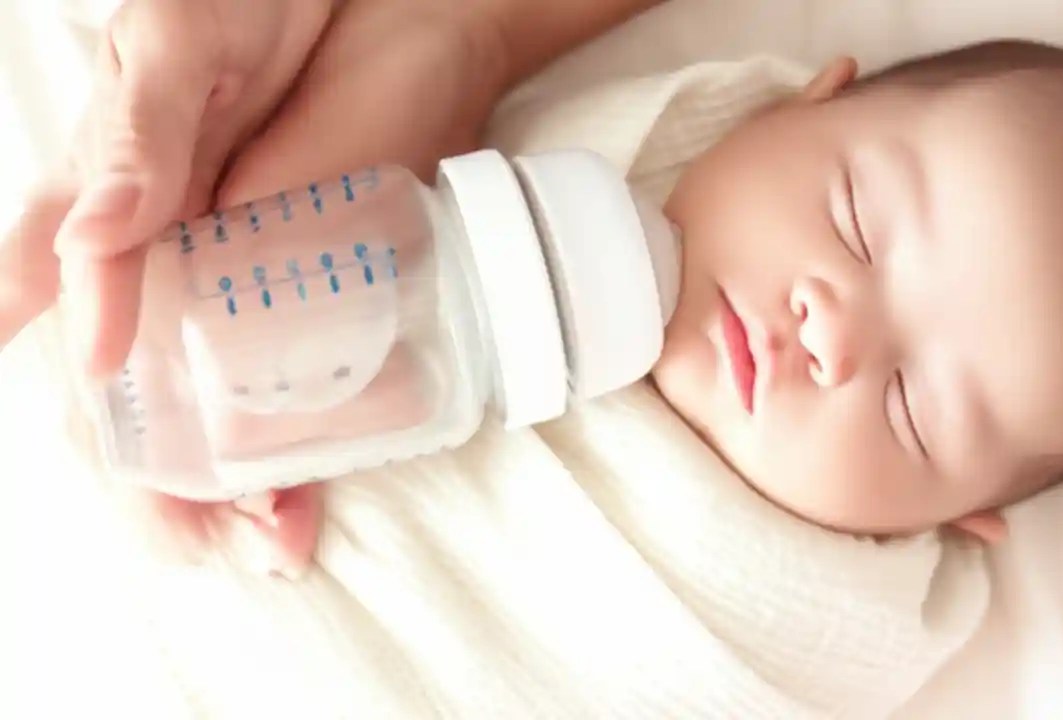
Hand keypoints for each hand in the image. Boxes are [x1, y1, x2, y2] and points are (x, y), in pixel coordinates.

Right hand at [0, 0, 509, 571]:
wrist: (406, 8)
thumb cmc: (258, 2)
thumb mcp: (181, 47)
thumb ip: (133, 141)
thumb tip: (92, 248)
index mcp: (107, 204)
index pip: (54, 324)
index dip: (81, 409)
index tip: (132, 481)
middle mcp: (165, 259)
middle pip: (132, 395)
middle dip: (161, 480)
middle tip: (210, 538)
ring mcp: (240, 280)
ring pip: (207, 404)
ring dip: (228, 485)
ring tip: (269, 539)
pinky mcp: (315, 283)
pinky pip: (291, 377)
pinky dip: (298, 446)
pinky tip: (307, 497)